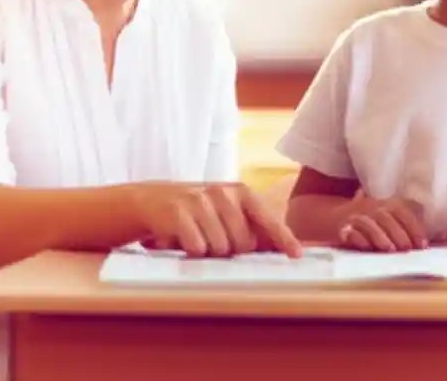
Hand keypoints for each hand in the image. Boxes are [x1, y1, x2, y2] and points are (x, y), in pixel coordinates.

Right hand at [131, 182, 302, 257]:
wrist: (149, 199)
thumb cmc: (195, 211)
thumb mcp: (225, 211)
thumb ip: (251, 228)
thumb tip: (283, 249)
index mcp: (240, 192)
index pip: (267, 218)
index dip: (283, 239)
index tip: (296, 255)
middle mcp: (223, 192)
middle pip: (243, 243)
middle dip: (231, 251)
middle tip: (213, 240)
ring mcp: (200, 201)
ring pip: (220, 249)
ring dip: (209, 252)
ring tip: (196, 237)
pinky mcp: (179, 213)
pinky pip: (197, 248)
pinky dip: (191, 251)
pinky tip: (182, 239)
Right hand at [338, 194, 428, 251]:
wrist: (334, 218)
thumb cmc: (370, 222)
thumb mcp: (389, 218)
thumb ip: (406, 225)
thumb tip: (429, 242)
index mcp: (386, 204)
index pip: (402, 211)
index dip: (414, 227)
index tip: (423, 244)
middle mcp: (371, 207)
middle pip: (386, 217)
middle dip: (398, 233)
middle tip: (407, 249)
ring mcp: (355, 217)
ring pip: (368, 223)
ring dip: (380, 236)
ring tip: (390, 250)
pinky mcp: (342, 228)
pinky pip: (350, 232)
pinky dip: (359, 239)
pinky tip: (367, 248)